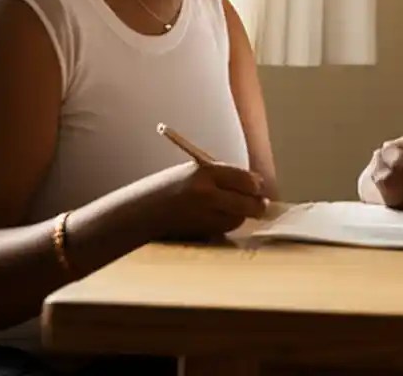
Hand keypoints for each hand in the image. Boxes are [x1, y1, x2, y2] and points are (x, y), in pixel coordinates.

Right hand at [130, 161, 267, 240]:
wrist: (142, 211)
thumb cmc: (168, 188)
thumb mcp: (194, 171)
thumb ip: (222, 175)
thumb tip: (254, 184)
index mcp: (205, 174)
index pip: (245, 180)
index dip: (255, 184)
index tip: (257, 185)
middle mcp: (207, 195)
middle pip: (248, 203)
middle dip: (257, 204)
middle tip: (261, 203)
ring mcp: (205, 216)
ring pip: (238, 218)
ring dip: (241, 214)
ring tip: (233, 208)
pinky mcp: (202, 232)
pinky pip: (225, 228)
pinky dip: (227, 223)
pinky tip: (218, 217)